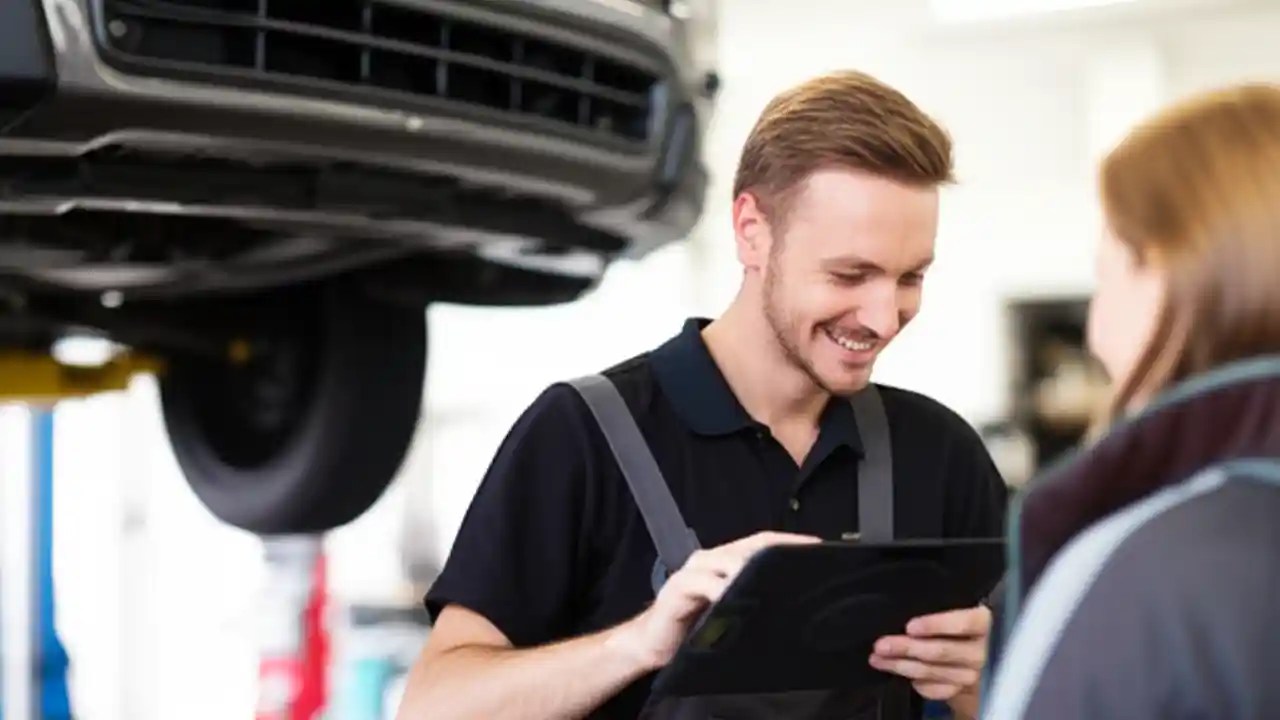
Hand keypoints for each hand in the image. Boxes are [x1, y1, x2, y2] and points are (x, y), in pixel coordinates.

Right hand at [608, 531, 819, 670]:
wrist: (652, 642)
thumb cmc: (695, 628)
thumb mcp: (729, 611)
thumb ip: (751, 600)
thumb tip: (795, 603)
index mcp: (726, 561)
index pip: (764, 544)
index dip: (791, 543)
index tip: (819, 549)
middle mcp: (711, 560)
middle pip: (751, 548)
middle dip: (778, 555)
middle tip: (804, 565)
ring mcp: (694, 571)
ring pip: (730, 561)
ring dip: (752, 569)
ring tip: (776, 579)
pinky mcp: (678, 588)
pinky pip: (703, 584)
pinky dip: (721, 589)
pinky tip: (736, 597)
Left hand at [869, 605, 990, 707]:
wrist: (972, 648)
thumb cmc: (955, 621)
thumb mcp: (953, 607)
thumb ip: (937, 607)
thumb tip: (904, 608)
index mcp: (982, 622)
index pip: (963, 623)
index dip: (936, 625)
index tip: (910, 627)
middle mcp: (981, 650)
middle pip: (941, 651)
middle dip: (906, 648)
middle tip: (881, 646)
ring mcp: (972, 673)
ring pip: (931, 672)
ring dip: (901, 666)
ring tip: (878, 659)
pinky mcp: (961, 690)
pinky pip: (934, 690)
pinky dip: (915, 682)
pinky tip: (898, 672)